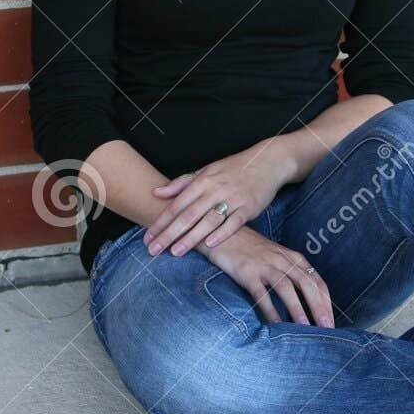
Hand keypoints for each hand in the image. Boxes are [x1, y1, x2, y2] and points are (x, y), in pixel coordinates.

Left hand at [143, 141, 290, 258]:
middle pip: (188, 215)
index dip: (160, 222)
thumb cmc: (233, 169)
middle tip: (153, 250)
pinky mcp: (248, 207)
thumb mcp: (206, 171)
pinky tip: (210, 245)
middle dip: (169, 234)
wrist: (266, 162)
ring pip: (208, 220)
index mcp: (202, 180)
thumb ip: (181, 183)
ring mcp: (232, 198)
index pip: (176, 204)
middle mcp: (215, 189)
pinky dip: (222, 233)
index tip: (147, 237)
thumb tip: (156, 192)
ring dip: (191, 237)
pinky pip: (233, 223)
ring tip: (175, 252)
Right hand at [202, 225, 334, 328]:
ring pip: (287, 288)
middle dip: (319, 308)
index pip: (317, 281)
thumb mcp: (276, 257)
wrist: (222, 233)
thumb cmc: (250, 249)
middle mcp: (282, 260)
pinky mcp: (247, 272)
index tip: (330, 322)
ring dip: (298, 310)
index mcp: (293, 258)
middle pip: (307, 284)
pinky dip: (270, 310)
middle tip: (326, 329)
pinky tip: (275, 325)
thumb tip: (306, 301)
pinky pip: (261, 293)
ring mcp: (264, 265)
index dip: (326, 303)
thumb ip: (291, 273)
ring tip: (305, 330)